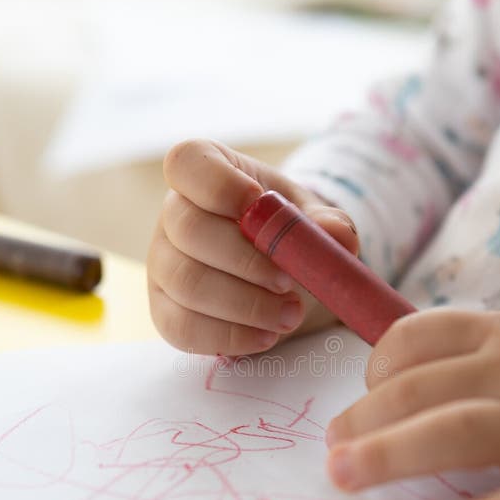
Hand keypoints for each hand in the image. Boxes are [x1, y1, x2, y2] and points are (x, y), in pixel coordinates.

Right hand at [148, 139, 357, 354]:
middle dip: (246, 261)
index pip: (187, 163)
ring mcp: (161, 265)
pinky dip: (231, 337)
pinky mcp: (163, 311)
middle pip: (189, 231)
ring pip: (188, 284)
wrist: (276, 271)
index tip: (258, 203)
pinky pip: (184, 328)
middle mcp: (171, 215)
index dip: (218, 185)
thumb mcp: (308, 216)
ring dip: (246, 305)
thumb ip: (325, 223)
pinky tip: (266, 335)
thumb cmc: (285, 231)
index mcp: (203, 173)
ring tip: (290, 314)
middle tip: (289, 281)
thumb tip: (338, 236)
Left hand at [326, 302, 499, 499]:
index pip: (420, 338)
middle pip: (423, 387)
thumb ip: (486, 346)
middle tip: (333, 453)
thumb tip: (406, 373)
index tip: (364, 397)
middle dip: (367, 418)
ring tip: (346, 477)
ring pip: (460, 432)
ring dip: (395, 453)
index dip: (377, 368)